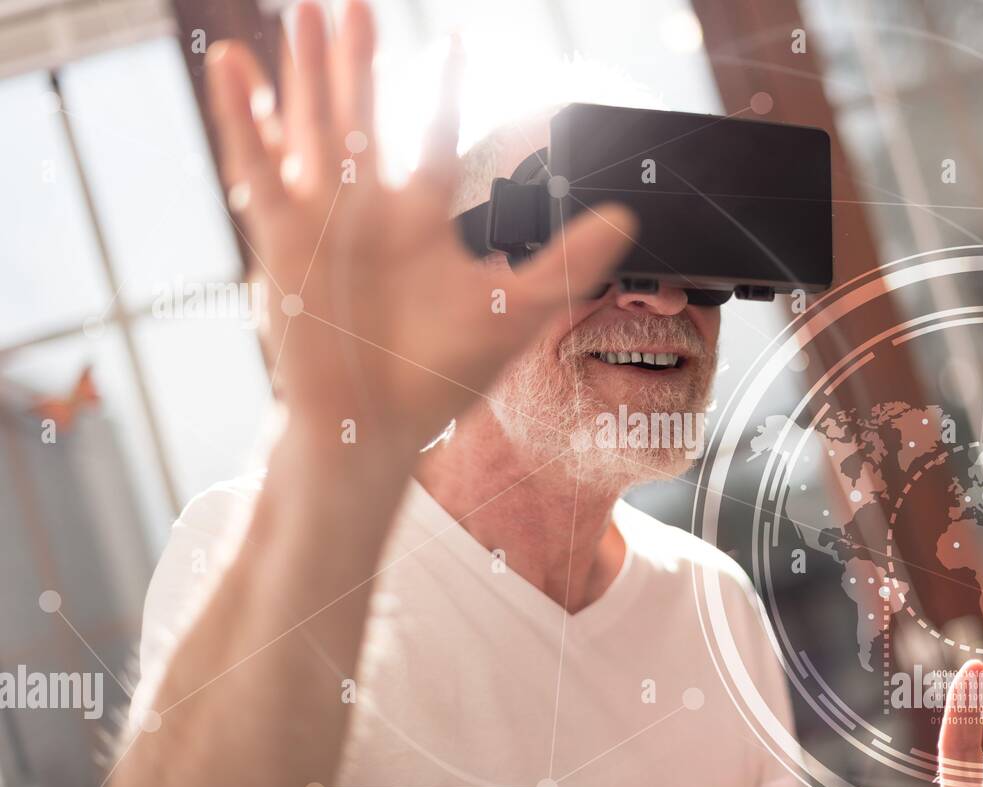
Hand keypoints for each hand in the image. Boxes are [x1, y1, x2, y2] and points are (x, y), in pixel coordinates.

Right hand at [206, 1, 632, 458]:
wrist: (376, 425)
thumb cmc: (438, 374)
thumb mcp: (516, 309)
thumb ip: (569, 261)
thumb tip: (627, 217)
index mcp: (422, 221)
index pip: (436, 137)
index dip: (445, 90)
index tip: (460, 41)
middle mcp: (370, 211)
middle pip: (363, 116)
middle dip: (359, 61)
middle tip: (355, 0)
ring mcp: (323, 220)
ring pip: (313, 126)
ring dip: (307, 70)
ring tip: (305, 9)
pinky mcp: (281, 239)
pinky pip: (257, 167)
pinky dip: (243, 116)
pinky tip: (231, 64)